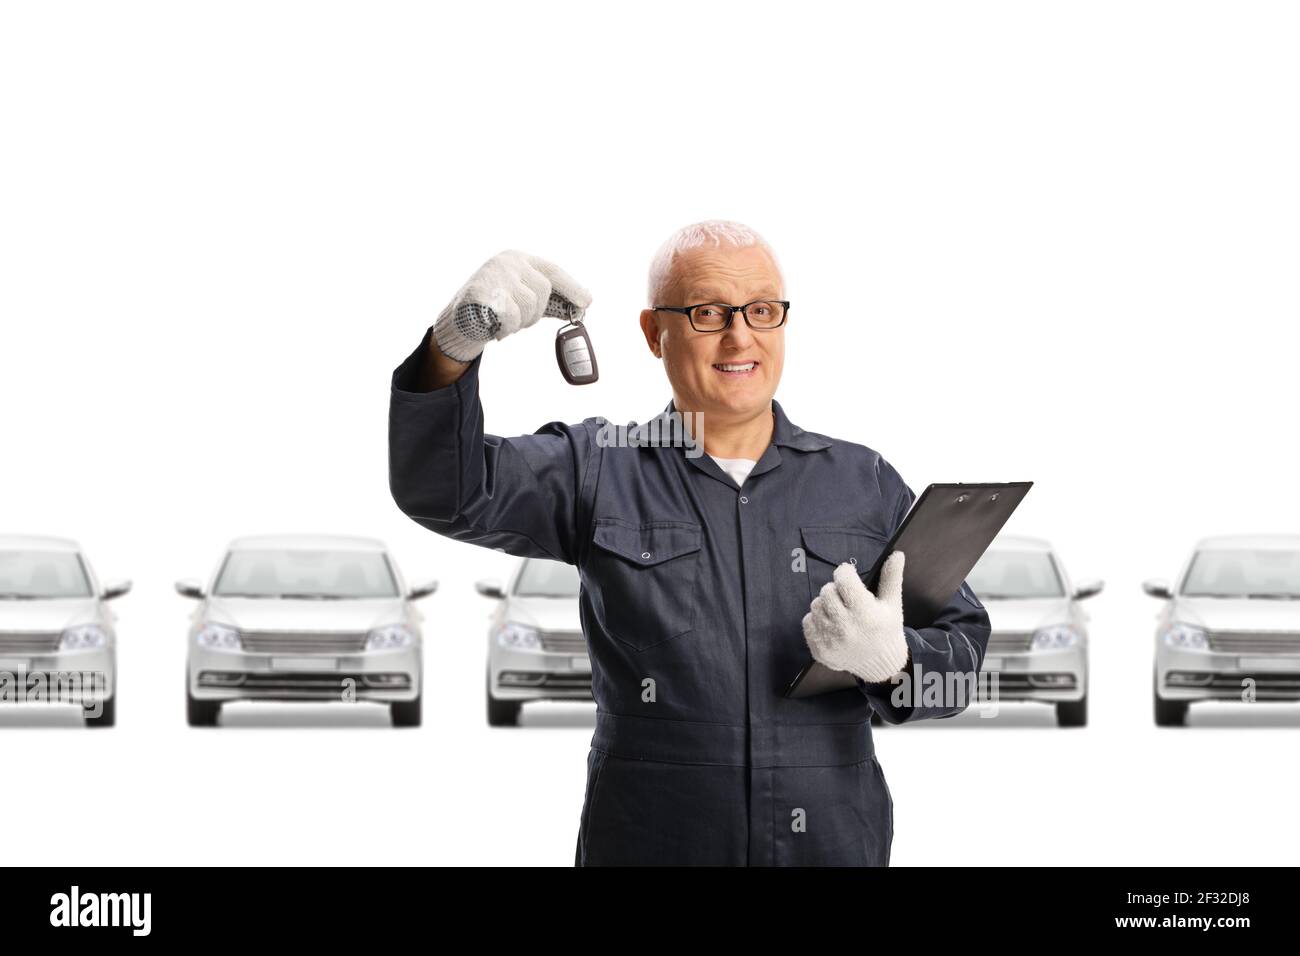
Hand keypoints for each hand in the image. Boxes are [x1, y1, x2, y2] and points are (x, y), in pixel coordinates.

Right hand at [432, 249, 591, 362]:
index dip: (572, 286)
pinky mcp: (482, 292)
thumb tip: (583, 304)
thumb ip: (549, 298)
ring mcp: (494, 274)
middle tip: (519, 319)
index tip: (587, 301)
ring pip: (529, 305)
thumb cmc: (495, 308)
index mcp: (518, 258)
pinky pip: (512, 316)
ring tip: (505, 321)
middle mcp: (507, 261)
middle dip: (536, 312)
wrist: (458, 320)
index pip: (552, 270)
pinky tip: (496, 326)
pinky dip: (508, 328)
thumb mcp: (522, 297)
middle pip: (543, 290)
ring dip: (520, 322)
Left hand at [802, 551, 908, 683]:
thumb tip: (896, 554)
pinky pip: (807, 622)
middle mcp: (846, 627)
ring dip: (825, 604)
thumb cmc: (886, 630)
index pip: (843, 579)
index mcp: (864, 613)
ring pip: (815, 605)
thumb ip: (891, 578)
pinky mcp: (820, 650)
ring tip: (839, 610)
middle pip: (827, 591)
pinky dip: (816, 620)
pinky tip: (830, 623)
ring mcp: (831, 640)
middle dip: (835, 589)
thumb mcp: (892, 604)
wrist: (881, 665)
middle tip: (845, 596)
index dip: (844, 573)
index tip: (848, 575)